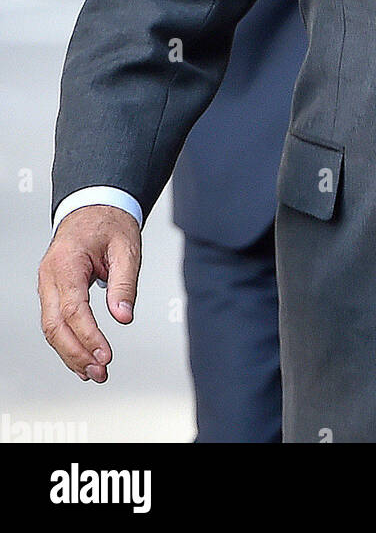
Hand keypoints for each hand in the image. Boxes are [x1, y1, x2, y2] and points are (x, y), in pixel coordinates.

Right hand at [38, 206, 140, 382]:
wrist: (95, 205)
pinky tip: (82, 357)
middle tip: (100, 371)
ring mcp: (47, 284)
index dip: (88, 335)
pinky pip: (55, 321)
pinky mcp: (53, 291)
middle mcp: (50, 275)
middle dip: (76, 353)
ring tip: (94, 372)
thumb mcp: (127, 247)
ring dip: (71, 353)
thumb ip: (125, 282)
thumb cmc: (109, 222)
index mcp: (67, 262)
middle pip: (54, 325)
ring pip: (50, 328)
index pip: (72, 308)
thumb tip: (124, 316)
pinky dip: (67, 342)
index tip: (105, 355)